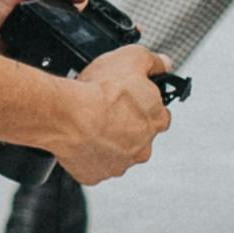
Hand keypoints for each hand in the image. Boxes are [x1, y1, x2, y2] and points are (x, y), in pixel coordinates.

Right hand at [54, 47, 175, 185]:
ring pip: (116, 153)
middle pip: (138, 137)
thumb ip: (153, 61)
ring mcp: (119, 164)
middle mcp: (143, 147)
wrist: (69, 116)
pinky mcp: (95, 175)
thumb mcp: (133, 57)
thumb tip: (164, 64)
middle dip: (125, 126)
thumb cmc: (100, 89)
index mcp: (156, 120)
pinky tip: (78, 139)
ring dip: (107, 142)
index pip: (160, 114)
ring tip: (88, 125)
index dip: (144, 104)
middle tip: (106, 110)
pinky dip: (87, 155)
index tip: (129, 98)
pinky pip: (93, 165)